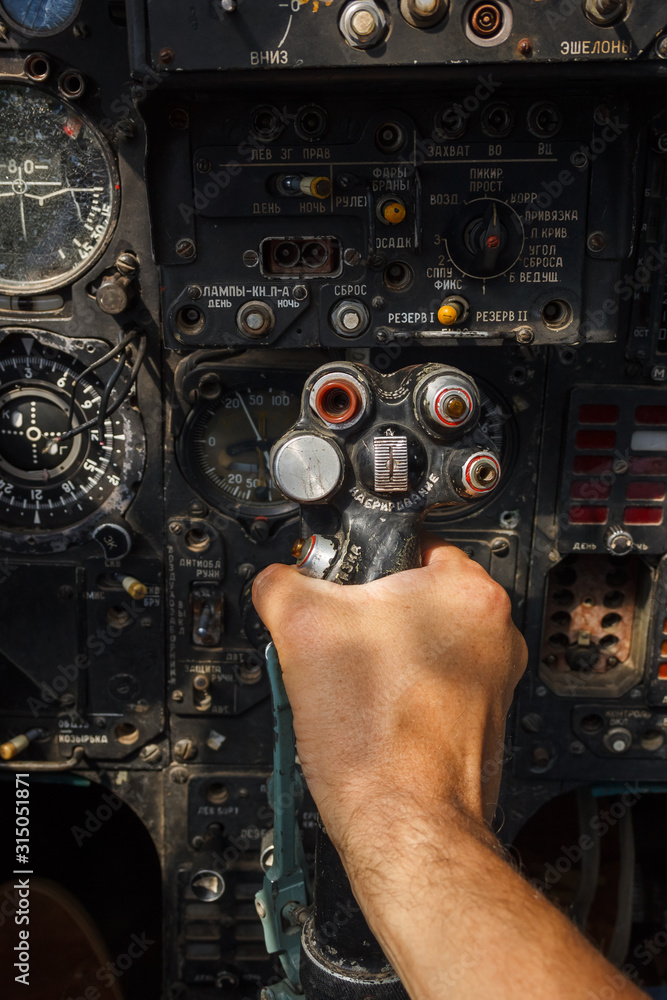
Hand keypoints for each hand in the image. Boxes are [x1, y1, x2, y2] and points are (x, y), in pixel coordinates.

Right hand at [252, 535, 526, 846]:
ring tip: (351, 683)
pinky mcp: (482, 719)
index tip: (339, 589)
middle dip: (368, 616)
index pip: (408, 544)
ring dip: (383, 655)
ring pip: (419, 643)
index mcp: (469, 592)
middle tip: (336, 642)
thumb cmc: (377, 740)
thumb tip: (277, 580)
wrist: (405, 826)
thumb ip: (284, 583)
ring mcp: (493, 679)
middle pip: (412, 598)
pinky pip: (429, 684)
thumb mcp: (300, 630)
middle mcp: (495, 632)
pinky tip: (369, 712)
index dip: (361, 565)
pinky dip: (399, 691)